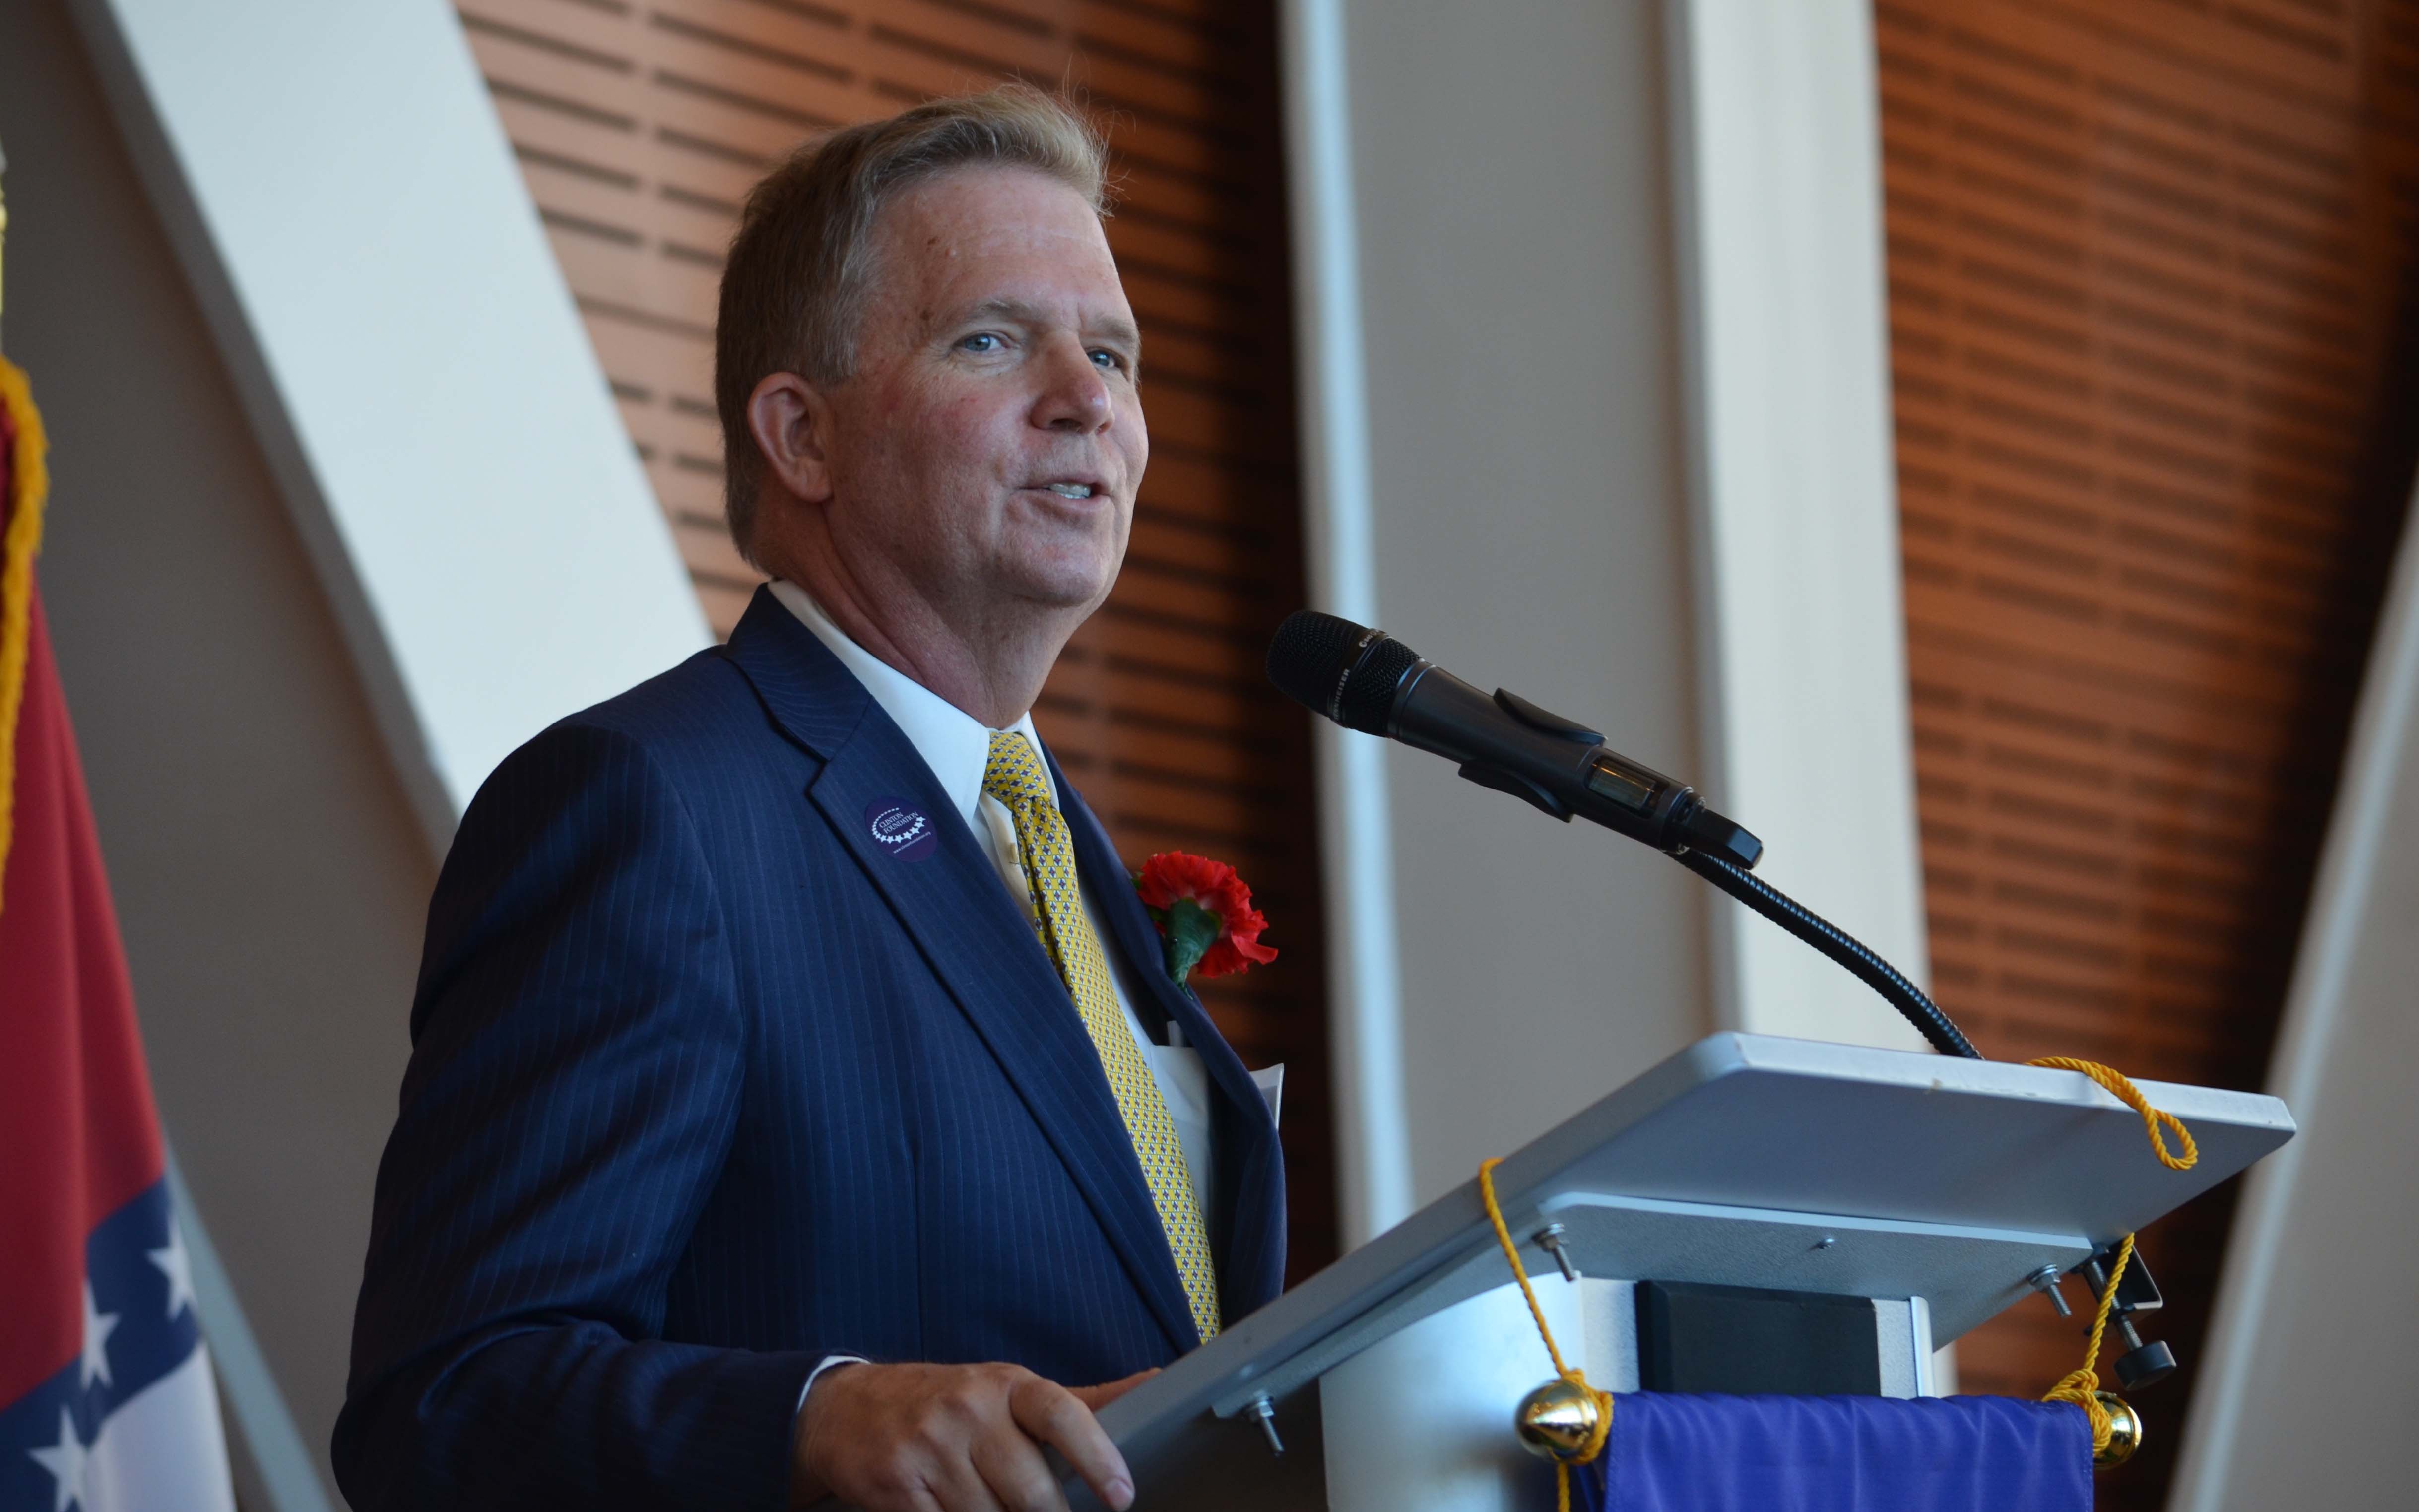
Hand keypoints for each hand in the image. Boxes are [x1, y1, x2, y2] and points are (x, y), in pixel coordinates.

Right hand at [792, 1361, 1157, 1510]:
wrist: (844, 1409)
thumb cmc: (947, 1403)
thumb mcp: (1010, 1391)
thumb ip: (1082, 1400)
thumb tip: (1158, 1384)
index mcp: (1005, 1384)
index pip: (1060, 1412)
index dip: (1097, 1455)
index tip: (1122, 1495)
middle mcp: (968, 1411)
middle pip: (1030, 1489)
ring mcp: (928, 1450)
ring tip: (994, 1508)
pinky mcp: (895, 1488)